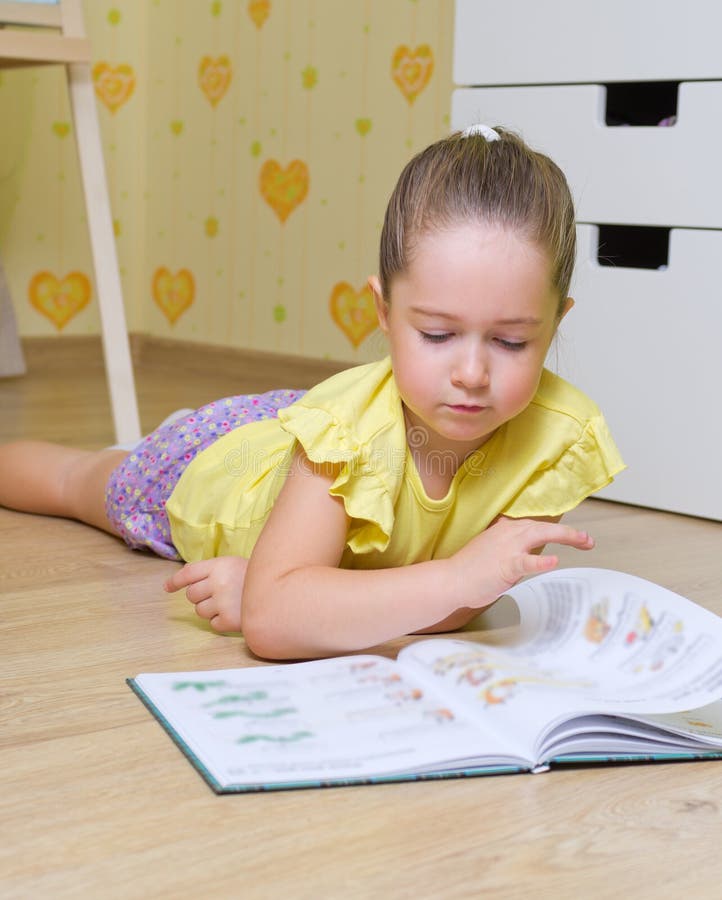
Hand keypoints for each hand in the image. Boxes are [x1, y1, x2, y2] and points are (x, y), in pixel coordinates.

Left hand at [163, 556, 247, 632]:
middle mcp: (219, 582)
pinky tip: (235, 613)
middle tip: (218, 594)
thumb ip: (208, 569)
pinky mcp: (230, 620)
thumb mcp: (232, 564)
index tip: (167, 588)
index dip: (175, 581)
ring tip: (229, 603)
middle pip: (191, 595)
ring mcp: (224, 602)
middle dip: (200, 596)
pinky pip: (213, 624)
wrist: (281, 593)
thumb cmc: (253, 578)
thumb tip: (181, 575)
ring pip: (200, 611)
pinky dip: (222, 621)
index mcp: (220, 565)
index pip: (188, 573)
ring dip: (211, 609)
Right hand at [453, 516, 594, 608]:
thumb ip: (507, 546)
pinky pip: (526, 561)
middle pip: (544, 527)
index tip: (576, 537)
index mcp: (505, 529)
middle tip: (588, 541)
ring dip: (566, 537)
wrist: (451, 580)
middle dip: (569, 533)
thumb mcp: (491, 550)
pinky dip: (541, 560)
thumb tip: (520, 547)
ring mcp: (507, 548)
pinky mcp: (505, 565)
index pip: (536, 525)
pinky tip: (554, 560)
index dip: (558, 530)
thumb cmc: (469, 569)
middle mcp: (508, 533)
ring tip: (584, 542)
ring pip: (540, 535)